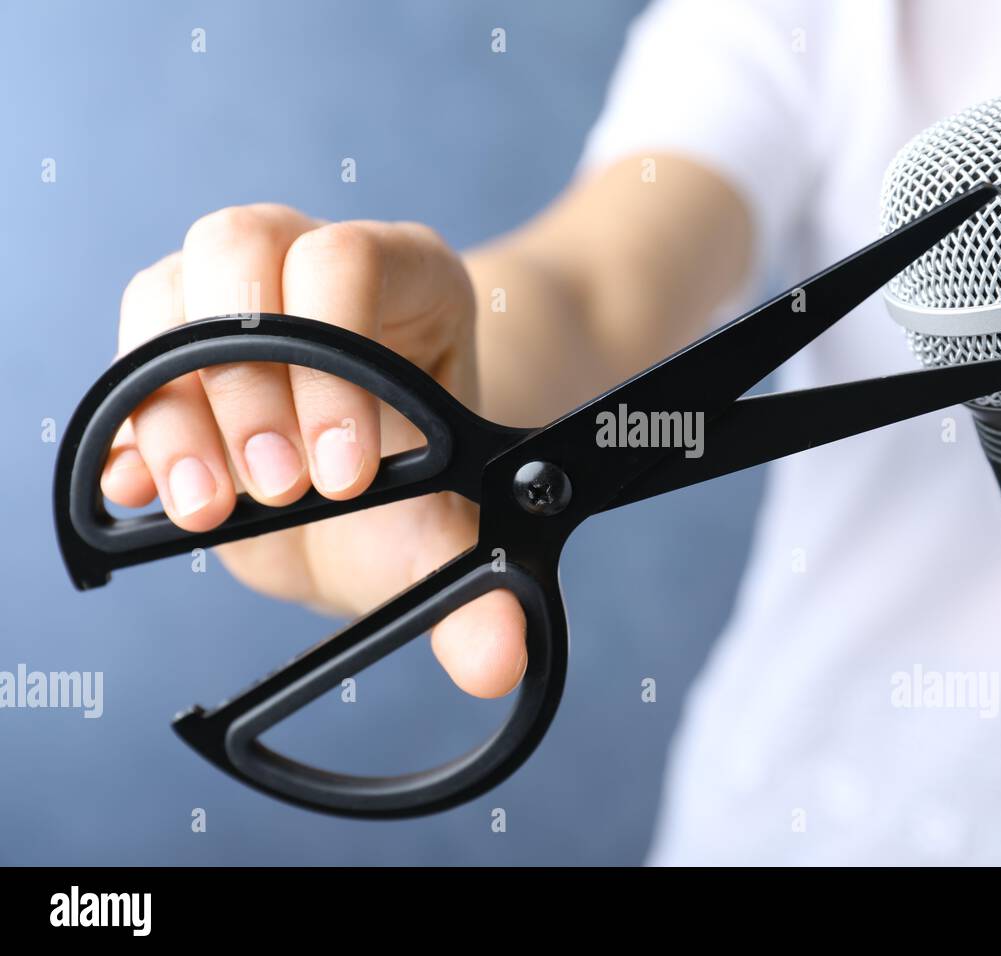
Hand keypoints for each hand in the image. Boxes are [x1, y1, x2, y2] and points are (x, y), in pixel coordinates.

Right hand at [101, 204, 525, 697]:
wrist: (382, 500)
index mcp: (405, 274)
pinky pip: (127, 364)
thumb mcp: (451, 538)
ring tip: (209, 510)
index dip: (336, 362)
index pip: (348, 262)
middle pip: (244, 252)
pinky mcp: (172, 349)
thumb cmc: (422, 494)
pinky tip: (140, 493)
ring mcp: (234, 295)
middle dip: (249, 384)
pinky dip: (130, 433)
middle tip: (277, 492)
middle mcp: (309, 261)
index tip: (347, 477)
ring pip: (170, 295)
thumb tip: (498, 664)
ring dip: (177, 411)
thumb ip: (477, 593)